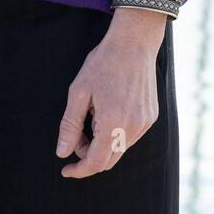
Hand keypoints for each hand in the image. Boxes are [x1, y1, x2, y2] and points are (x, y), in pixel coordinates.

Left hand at [55, 13, 164, 177]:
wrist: (134, 43)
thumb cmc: (103, 64)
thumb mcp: (79, 91)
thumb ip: (70, 125)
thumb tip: (62, 152)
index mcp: (114, 122)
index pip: (96, 162)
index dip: (79, 170)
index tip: (66, 169)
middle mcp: (133, 128)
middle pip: (109, 160)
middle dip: (88, 155)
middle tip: (75, 137)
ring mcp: (145, 124)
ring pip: (120, 149)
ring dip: (102, 143)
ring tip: (92, 115)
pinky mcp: (151, 117)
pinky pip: (130, 136)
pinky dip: (115, 134)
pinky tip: (107, 110)